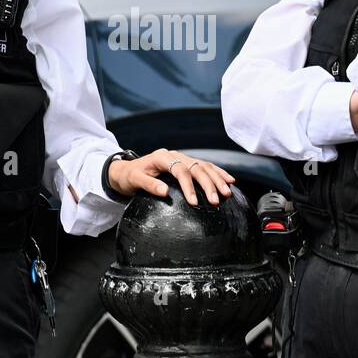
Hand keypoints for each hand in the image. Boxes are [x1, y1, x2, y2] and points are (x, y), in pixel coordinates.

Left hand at [109, 149, 235, 205]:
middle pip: (196, 167)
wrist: (127, 170)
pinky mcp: (186, 163)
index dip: (189, 186)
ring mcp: (182, 158)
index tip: (194, 202)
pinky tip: (230, 181)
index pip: (180, 170)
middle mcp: (175, 155)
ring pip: (204, 166)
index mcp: (162, 157)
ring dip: (217, 179)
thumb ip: (148, 185)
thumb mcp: (134, 180)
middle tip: (215, 200)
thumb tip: (165, 191)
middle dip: (208, 184)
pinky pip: (206, 166)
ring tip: (227, 192)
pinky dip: (218, 173)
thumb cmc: (129, 177)